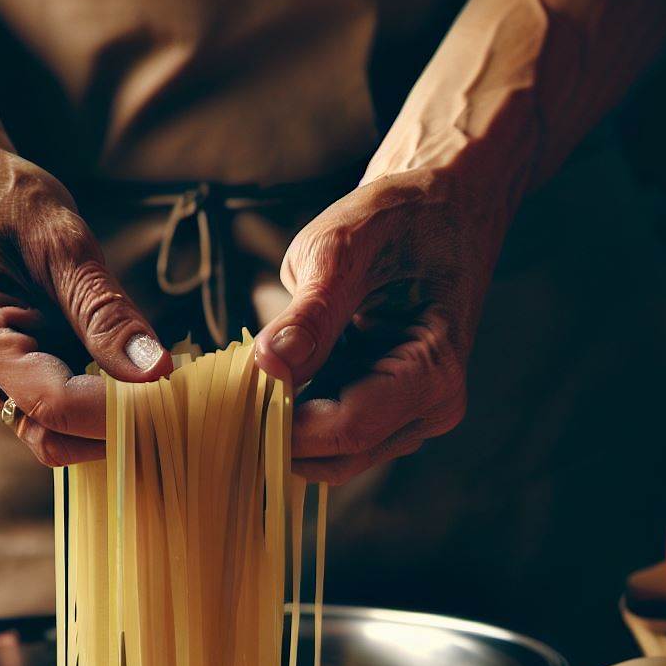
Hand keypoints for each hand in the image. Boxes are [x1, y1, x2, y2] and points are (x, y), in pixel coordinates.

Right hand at [0, 141, 171, 465]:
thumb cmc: (4, 198)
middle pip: (52, 435)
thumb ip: (106, 312)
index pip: (55, 404)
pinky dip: (96, 404)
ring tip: (156, 386)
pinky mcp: (7, 373)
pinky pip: (53, 408)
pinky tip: (131, 378)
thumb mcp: (64, 243)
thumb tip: (155, 370)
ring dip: (107, 423)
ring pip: (53, 433)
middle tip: (175, 397)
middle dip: (116, 428)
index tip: (174, 393)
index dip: (119, 411)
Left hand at [255, 166, 509, 483]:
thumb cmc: (397, 220)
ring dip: (287, 429)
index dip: (285, 425)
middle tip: (227, 396)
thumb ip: (310, 312)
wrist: (438, 210)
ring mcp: (413, 415)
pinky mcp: (391, 411)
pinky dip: (299, 418)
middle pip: (340, 455)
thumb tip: (269, 363)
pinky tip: (273, 382)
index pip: (349, 429)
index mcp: (433, 370)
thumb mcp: (342, 250)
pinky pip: (336, 436)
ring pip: (335, 455)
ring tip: (249, 383)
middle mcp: (432, 406)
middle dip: (280, 434)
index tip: (233, 400)